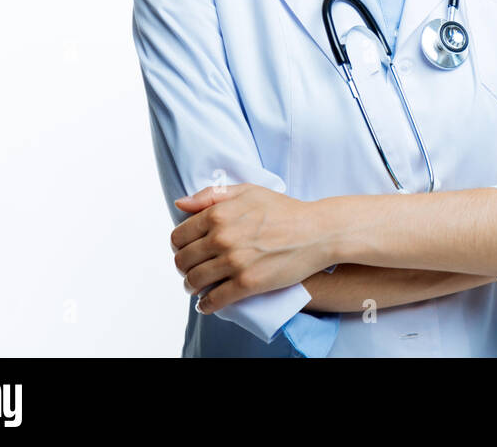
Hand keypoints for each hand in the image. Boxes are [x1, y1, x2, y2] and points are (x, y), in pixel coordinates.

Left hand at [171, 183, 330, 315]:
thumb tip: (180, 205)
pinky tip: (207, 304)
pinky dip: (206, 305)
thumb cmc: (284, 209)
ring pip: (195, 281)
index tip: (187, 251)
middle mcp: (222, 238)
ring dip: (191, 287)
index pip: (179, 236)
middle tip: (191, 270)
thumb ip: (212, 195)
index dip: (179, 246)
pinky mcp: (248, 283)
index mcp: (218, 214)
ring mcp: (235, 262)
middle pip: (183, 261)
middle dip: (184, 268)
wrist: (317, 232)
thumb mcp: (249, 191)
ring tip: (197, 288)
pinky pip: (214, 300)